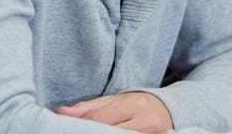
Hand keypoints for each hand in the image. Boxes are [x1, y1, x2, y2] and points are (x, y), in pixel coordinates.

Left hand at [56, 92, 172, 131]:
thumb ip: (88, 107)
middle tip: (80, 133)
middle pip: (107, 133)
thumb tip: (61, 112)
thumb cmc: (138, 106)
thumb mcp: (115, 100)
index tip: (71, 128)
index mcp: (134, 103)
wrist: (170, 111)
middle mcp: (146, 121)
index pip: (99, 118)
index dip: (80, 125)